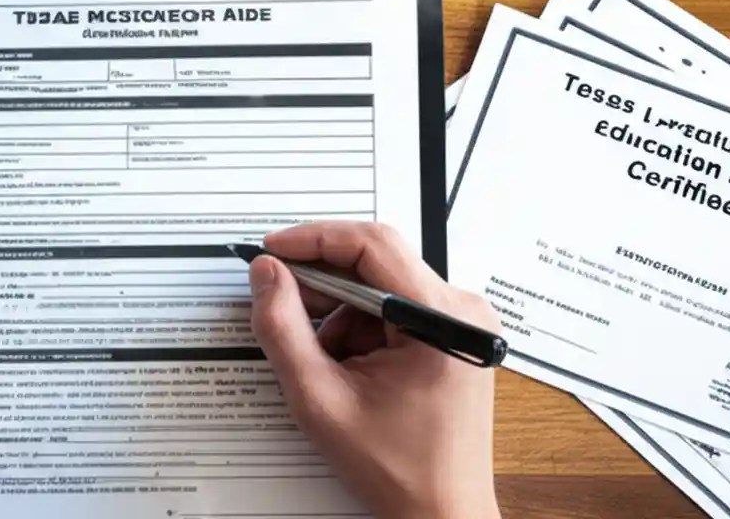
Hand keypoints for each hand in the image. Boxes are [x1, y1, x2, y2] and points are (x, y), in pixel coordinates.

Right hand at [248, 221, 501, 518]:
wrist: (441, 514)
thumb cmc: (398, 470)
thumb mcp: (321, 399)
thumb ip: (283, 330)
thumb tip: (267, 274)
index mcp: (443, 320)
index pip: (374, 245)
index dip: (315, 239)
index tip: (274, 250)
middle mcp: (462, 312)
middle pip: (376, 263)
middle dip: (322, 287)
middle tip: (283, 309)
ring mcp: (461, 324)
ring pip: (380, 287)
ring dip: (340, 315)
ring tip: (326, 365)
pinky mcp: (451, 336)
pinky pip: (394, 309)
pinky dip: (360, 330)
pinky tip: (348, 369)